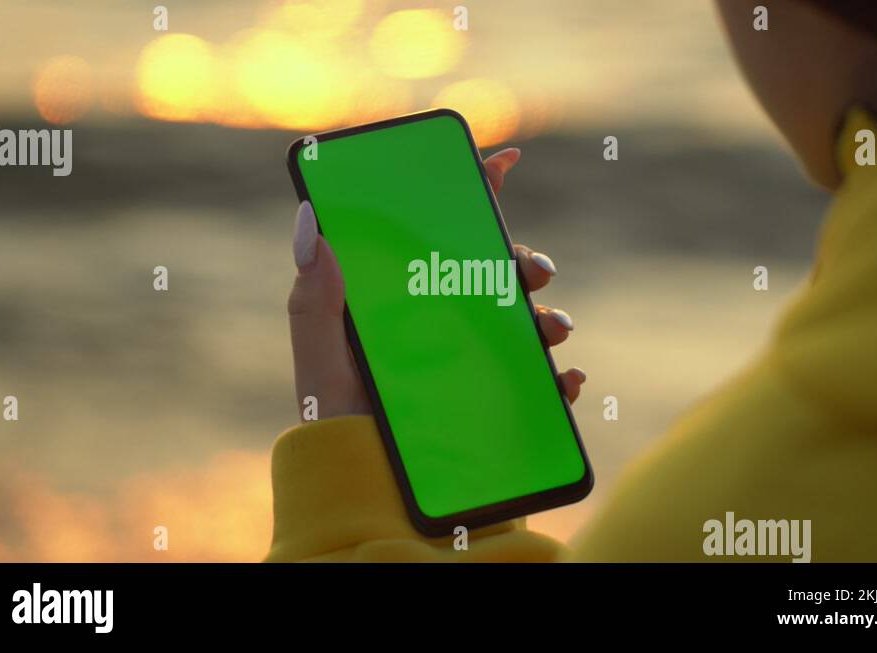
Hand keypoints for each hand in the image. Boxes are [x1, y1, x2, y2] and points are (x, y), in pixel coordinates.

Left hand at [287, 148, 585, 419]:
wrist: (365, 483)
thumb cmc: (335, 415)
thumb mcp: (319, 351)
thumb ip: (313, 294)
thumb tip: (309, 219)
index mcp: (408, 296)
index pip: (443, 233)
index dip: (475, 190)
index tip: (501, 160)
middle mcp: (446, 322)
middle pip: (497, 272)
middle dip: (526, 260)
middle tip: (535, 270)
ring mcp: (475, 361)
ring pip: (528, 322)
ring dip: (551, 317)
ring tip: (552, 330)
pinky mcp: (497, 402)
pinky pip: (541, 384)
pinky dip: (562, 378)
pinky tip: (567, 380)